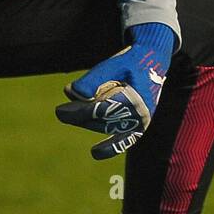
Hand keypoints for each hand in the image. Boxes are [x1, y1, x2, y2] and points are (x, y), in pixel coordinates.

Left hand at [55, 22, 174, 159]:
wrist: (153, 61)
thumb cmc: (131, 62)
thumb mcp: (113, 64)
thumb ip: (93, 78)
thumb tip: (71, 92)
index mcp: (136, 100)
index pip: (100, 110)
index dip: (78, 112)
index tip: (60, 112)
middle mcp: (139, 115)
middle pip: (101, 121)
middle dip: (79, 116)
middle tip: (60, 112)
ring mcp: (139, 122)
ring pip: (106, 127)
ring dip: (87, 120)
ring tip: (68, 111)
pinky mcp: (138, 126)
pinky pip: (122, 139)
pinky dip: (110, 144)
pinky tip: (96, 152)